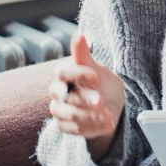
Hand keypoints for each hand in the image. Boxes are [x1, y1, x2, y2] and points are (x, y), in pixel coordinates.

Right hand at [48, 34, 124, 157]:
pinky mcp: (64, 126)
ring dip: (91, 117)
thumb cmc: (100, 82)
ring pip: (70, 115)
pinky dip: (94, 128)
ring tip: (109, 116)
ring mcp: (59, 110)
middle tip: (102, 102)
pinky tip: (108, 124)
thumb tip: (80, 35)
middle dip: (86, 99)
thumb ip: (85, 56)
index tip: (95, 77)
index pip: (63, 72)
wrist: (108, 105)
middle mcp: (57, 92)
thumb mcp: (96, 68)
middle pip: (67, 97)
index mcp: (63, 74)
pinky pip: (76, 130)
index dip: (78, 75)